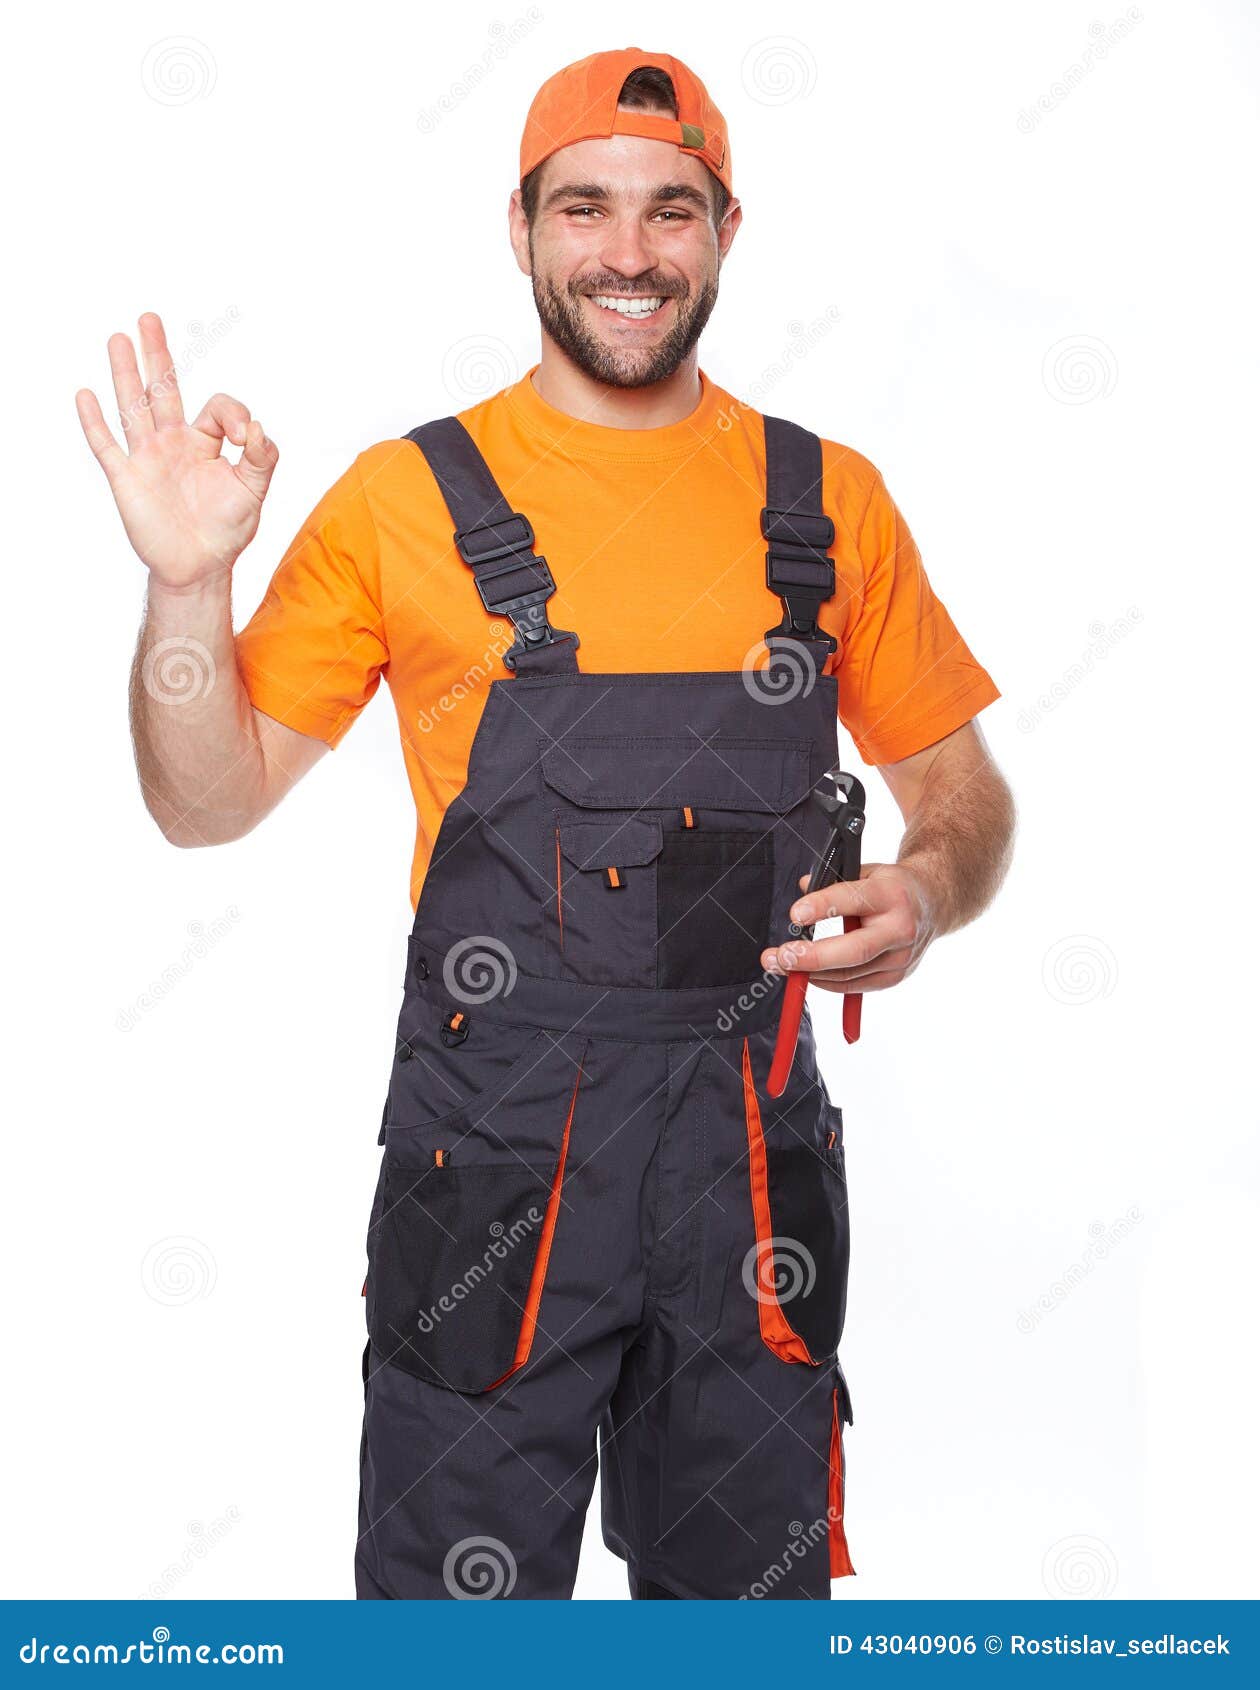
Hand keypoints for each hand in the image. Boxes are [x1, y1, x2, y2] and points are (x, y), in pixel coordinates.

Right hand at [75, 312, 278, 588]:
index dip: (234, 416)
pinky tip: (85, 394)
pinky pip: (107, 446)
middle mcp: (172, 443)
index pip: (216, 408)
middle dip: (156, 355)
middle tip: (149, 319)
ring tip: (119, 339)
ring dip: (125, 374)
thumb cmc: (227, 530)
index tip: (245, 440)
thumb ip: (263, 458)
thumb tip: (258, 427)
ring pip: (133, 407)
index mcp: (204, 443)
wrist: (200, 568)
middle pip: (162, 389)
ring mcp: (147, 458)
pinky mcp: (127, 479)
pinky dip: (95, 422)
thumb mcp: (254, 491)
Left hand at [759, 862, 938, 993]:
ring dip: (811, 973)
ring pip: (851, 974)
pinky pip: (855, 986)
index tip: (796, 914)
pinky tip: (807, 975)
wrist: (933, 904)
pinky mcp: (896, 976)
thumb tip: (803, 887)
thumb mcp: (866, 871)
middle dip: (814, 957)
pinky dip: (827, 982)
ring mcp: (901, 957)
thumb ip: (834, 879)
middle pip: (855, 950)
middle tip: (782, 956)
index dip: (823, 907)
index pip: (854, 900)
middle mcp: (900, 928)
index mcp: (891, 894)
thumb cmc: (893, 888)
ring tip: (780, 965)